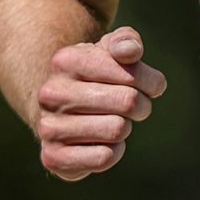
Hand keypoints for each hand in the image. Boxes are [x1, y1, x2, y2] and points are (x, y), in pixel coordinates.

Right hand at [34, 26, 167, 180]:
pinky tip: (103, 141)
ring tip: (112, 120)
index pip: (131, 73)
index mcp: (65, 61)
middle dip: (141, 105)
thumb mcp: (110, 49)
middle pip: (128, 102)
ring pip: (118, 130)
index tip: (148, 85)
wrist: (62, 109)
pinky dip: (114, 151)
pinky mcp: (52, 158)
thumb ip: (127, 41)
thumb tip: (130, 51)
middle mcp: (51, 94)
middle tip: (133, 105)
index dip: (151, 81)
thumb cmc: (97, 74)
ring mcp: (48, 127)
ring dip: (126, 127)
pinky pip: (105, 157)